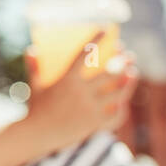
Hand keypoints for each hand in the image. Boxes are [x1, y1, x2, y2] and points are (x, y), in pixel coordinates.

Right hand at [24, 33, 137, 153]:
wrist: (36, 135)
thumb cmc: (35, 108)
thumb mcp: (35, 86)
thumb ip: (34, 67)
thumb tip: (32, 49)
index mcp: (66, 81)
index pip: (84, 55)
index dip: (96, 40)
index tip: (105, 30)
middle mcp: (81, 93)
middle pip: (109, 74)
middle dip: (122, 62)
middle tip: (128, 55)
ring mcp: (90, 109)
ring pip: (118, 94)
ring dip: (128, 82)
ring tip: (133, 73)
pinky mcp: (95, 124)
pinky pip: (115, 115)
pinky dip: (121, 108)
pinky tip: (124, 102)